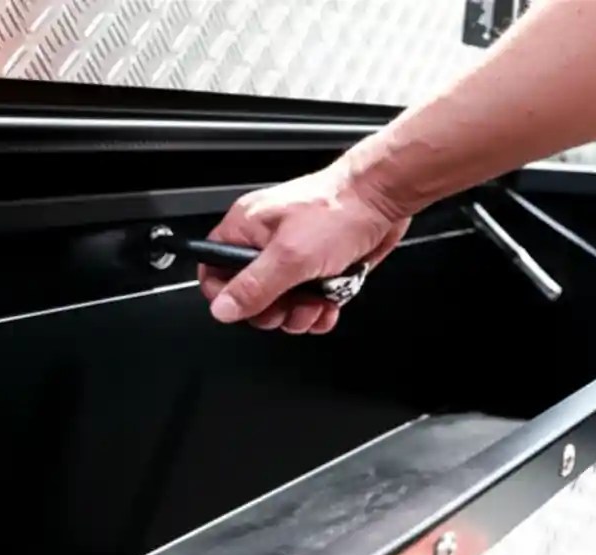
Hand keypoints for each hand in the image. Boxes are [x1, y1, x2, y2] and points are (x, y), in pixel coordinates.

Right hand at [200, 163, 409, 332]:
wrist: (382, 200)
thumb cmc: (337, 211)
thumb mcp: (289, 257)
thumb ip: (253, 287)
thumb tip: (222, 309)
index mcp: (245, 230)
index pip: (214, 271)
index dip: (227, 297)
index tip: (251, 307)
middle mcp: (266, 244)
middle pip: (251, 298)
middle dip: (274, 310)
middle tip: (292, 302)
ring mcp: (294, 258)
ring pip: (284, 306)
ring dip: (302, 313)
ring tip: (318, 299)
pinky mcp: (320, 269)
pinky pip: (310, 303)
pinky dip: (321, 310)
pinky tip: (330, 303)